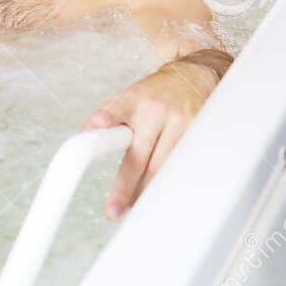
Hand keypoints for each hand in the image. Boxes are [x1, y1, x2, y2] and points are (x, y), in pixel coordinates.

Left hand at [84, 58, 218, 220]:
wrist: (193, 76)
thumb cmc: (155, 92)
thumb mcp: (128, 96)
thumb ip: (108, 117)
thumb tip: (88, 135)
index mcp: (134, 99)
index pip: (116, 109)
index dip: (107, 118)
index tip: (96, 126)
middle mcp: (156, 110)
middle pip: (140, 155)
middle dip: (125, 186)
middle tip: (113, 208)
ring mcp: (181, 123)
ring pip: (162, 167)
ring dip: (146, 191)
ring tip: (132, 206)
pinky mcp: (198, 134)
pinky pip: (180, 166)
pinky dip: (168, 182)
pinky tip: (159, 194)